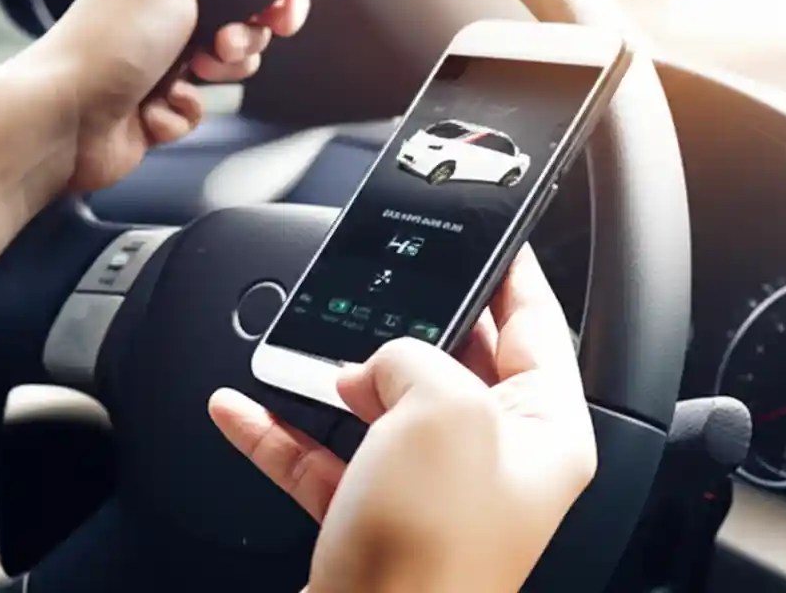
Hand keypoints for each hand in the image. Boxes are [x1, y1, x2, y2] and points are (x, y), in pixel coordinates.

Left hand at [32, 0, 342, 191]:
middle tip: (229, 39)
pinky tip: (160, 105)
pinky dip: (188, 109)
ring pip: (233, 65)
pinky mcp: (161, 106)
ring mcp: (164, 62)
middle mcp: (167, 15)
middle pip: (250, 18)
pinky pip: (204, 106)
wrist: (67, 121)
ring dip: (221, 71)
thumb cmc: (106, 45)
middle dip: (251, 32)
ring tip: (191, 72)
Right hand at [209, 249, 596, 592]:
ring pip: (380, 408)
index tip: (497, 233)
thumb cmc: (433, 552)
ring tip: (300, 348)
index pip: (537, 328)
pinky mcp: (373, 520)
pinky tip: (241, 407)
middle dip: (409, 328)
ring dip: (332, 378)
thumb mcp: (442, 410)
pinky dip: (283, 432)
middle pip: (454, 364)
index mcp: (544, 432)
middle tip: (380, 286)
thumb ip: (414, 357)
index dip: (514, 274)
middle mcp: (493, 462)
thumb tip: (375, 367)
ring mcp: (431, 494)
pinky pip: (325, 457)